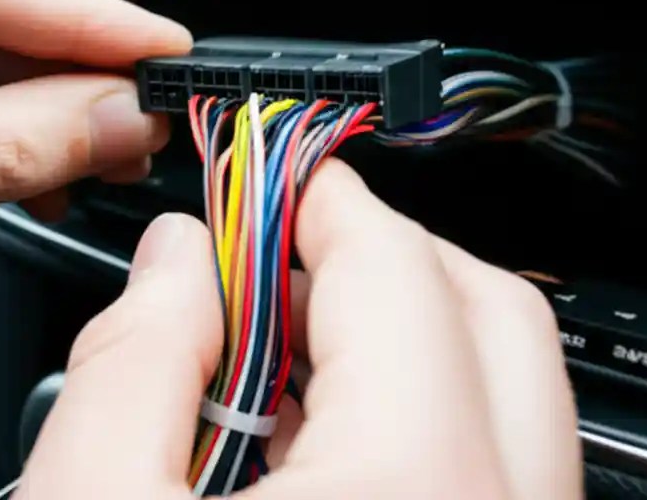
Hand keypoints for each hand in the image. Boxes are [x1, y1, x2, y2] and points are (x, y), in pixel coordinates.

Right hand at [18, 161, 582, 498]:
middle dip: (384, 254)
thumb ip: (133, 365)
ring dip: (408, 341)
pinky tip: (319, 451)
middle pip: (490, 309)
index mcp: (416, 488)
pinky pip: (502, 470)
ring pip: (512, 392)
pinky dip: (426, 426)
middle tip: (277, 257)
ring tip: (283, 358)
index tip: (265, 178)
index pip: (393, 262)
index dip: (316, 195)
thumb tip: (178, 264)